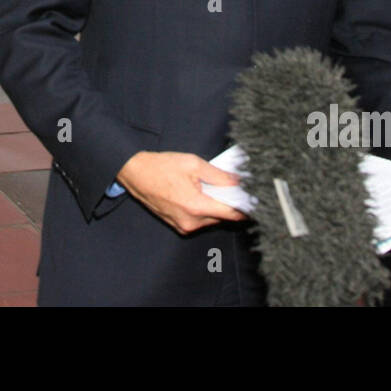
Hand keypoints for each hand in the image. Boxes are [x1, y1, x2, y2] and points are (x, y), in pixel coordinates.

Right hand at [116, 151, 246, 234]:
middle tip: (228, 186)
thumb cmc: (161, 167)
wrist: (135, 173)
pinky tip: (197, 192)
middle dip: (227, 202)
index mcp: (196, 206)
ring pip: (210, 218)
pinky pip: (199, 220)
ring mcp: (183, 226)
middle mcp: (191, 222)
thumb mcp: (193, 164)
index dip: (245, 207)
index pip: (231, 213)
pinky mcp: (178, 225)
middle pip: (221, 216)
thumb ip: (219, 175)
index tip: (254, 201)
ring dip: (214, 205)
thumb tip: (238, 182)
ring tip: (206, 186)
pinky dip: (202, 208)